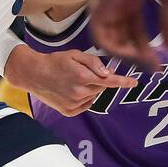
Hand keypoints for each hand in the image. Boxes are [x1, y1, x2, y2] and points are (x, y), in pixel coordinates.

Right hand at [5, 47, 136, 115]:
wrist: (33, 74)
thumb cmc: (55, 62)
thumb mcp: (75, 55)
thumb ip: (93, 63)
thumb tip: (108, 74)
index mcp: (82, 77)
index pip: (109, 81)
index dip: (123, 82)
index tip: (134, 83)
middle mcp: (79, 92)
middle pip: (101, 87)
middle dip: (97, 80)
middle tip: (82, 73)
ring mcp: (74, 103)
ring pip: (93, 96)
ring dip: (88, 89)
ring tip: (72, 81)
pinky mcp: (69, 111)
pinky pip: (85, 105)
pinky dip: (82, 98)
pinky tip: (69, 91)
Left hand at [91, 0, 167, 69]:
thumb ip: (167, 22)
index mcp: (131, 3)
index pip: (136, 32)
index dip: (146, 48)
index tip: (158, 63)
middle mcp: (116, 8)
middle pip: (123, 40)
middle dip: (137, 56)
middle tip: (153, 68)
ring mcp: (106, 8)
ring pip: (110, 42)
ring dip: (127, 56)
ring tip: (145, 63)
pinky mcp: (97, 8)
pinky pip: (102, 36)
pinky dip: (116, 49)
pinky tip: (133, 55)